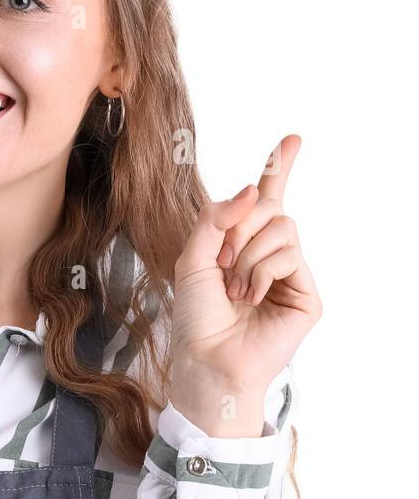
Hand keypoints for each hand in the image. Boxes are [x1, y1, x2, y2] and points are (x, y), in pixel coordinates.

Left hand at [169, 134, 321, 432]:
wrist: (206, 358)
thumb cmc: (197, 315)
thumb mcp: (192, 258)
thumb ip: (214, 219)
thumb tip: (250, 190)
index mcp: (242, 243)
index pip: (266, 199)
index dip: (279, 168)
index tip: (291, 140)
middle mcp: (270, 254)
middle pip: (269, 206)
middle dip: (239, 227)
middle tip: (222, 259)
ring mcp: (292, 273)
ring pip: (282, 227)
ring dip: (248, 254)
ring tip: (234, 288)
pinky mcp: (307, 293)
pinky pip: (289, 255)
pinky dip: (261, 272)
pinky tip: (251, 297)